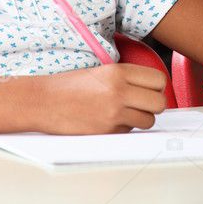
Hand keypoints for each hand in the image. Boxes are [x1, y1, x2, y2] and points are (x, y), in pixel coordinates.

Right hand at [38, 64, 167, 133]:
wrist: (43, 102)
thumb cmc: (69, 86)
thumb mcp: (101, 72)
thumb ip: (126, 78)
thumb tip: (150, 88)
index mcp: (118, 72)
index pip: (158, 80)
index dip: (157, 87)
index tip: (150, 90)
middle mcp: (119, 91)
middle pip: (159, 103)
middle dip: (153, 105)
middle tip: (142, 104)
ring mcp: (113, 113)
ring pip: (148, 120)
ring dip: (141, 119)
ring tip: (125, 113)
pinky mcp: (106, 131)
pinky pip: (129, 131)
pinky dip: (124, 128)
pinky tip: (109, 121)